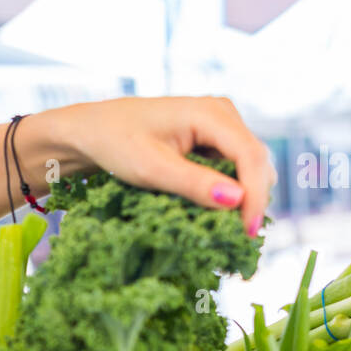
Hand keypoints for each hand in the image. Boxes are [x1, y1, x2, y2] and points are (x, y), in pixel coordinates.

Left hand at [62, 96, 275, 236]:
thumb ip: (194, 184)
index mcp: (210, 112)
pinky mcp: (213, 139)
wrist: (94, 130)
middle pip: (256, 162)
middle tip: (238, 238)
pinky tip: (214, 212)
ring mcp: (220, 125)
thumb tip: (238, 200)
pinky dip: (228, 191)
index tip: (248, 232)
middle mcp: (223, 113)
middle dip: (252, 199)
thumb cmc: (116, 143)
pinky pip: (232, 168)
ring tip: (226, 229)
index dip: (255, 196)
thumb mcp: (151, 169)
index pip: (251, 156)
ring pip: (248, 167)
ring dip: (241, 197)